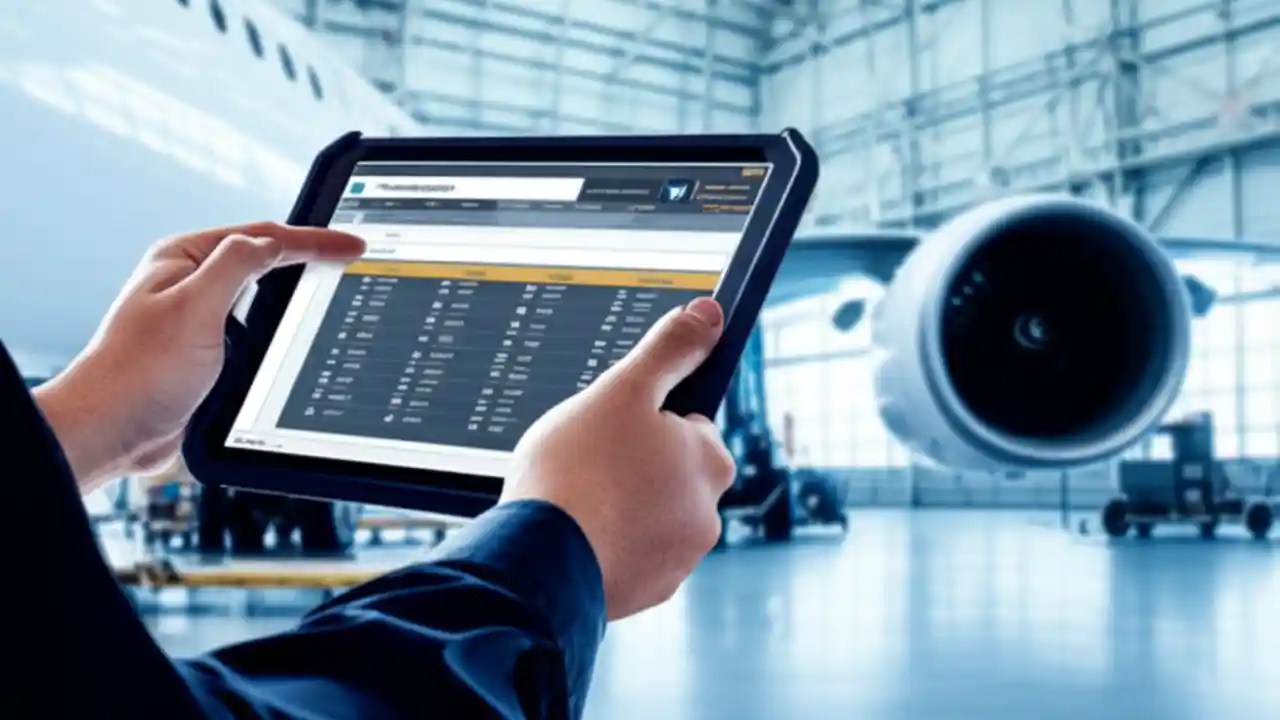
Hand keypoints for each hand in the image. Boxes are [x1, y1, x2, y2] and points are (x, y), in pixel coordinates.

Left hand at [34, 223, 364, 490]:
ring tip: (331, 292)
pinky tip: (295, 341)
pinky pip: (254, 334)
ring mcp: (199, 319)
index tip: (351, 245)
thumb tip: (273, 241)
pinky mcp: (206, 354)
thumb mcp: (194, 306)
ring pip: (262, 299)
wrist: (112, 431)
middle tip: (349, 261)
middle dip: (308, 260)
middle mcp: (190, 284)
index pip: (261, 237)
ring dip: (293, 298)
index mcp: (183, 259)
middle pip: (265, 261)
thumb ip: (235, 265)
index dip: (313, 240)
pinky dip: (279, 333)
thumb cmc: (138, 372)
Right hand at [501, 297, 735, 620]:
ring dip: (621, 506)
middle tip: (588, 461)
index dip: (648, 419)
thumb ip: (668, 350)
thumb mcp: (622, 390)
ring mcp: (678, 559)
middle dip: (636, 464)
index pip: (689, 424)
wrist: (538, 562)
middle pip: (670, 471)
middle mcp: (707, 514)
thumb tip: (709, 315)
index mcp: (710, 461)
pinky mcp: (645, 591)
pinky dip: (607, 543)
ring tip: (576, 499)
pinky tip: (576, 534)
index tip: (616, 427)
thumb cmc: (576, 472)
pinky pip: (630, 555)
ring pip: (649, 515)